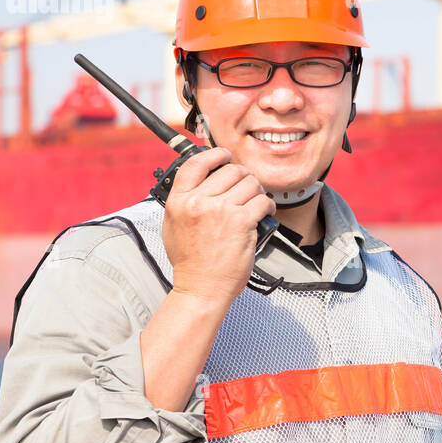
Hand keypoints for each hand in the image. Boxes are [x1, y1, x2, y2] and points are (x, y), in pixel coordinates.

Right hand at [161, 148, 276, 306]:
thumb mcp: (173, 225)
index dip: (215, 154)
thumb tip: (203, 179)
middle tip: (246, 188)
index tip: (225, 156)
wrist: (201, 287)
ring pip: (250, 183)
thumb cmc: (190, 261)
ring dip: (257, 191)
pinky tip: (264, 212)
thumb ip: (185, 200)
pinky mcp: (242, 223)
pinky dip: (267, 205)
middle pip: (230, 170)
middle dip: (243, 177)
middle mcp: (198, 202)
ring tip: (255, 202)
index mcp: (179, 200)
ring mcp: (221, 211)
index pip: (196, 163)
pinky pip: (262, 201)